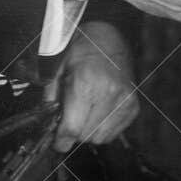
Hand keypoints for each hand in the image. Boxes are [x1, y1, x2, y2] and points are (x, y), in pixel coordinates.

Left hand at [52, 21, 139, 152]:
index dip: (61, 140)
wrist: (109, 38)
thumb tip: (48, 125)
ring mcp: (124, 101)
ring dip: (89, 132)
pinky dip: (103, 129)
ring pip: (101, 138)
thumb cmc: (80, 51)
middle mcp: (108, 93)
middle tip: (69, 118)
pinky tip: (97, 113)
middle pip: (86, 135)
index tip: (57, 143)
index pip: (73, 127)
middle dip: (74, 132)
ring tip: (84, 114)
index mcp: (86, 82)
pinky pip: (114, 133)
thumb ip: (50, 98)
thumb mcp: (58, 69)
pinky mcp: (133, 106)